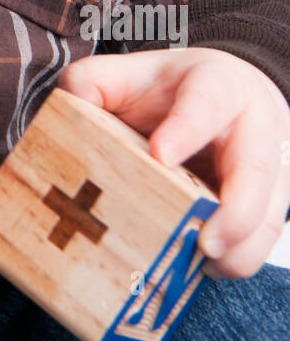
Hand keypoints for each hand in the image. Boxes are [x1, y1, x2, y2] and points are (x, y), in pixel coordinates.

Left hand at [57, 46, 289, 278]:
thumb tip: (71, 103)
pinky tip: (204, 267)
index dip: (187, 127)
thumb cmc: (173, 91)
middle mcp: (256, 124)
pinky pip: (265, 236)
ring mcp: (272, 166)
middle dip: (236, 209)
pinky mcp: (273, 201)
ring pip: (271, 210)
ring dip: (242, 246)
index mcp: (219, 83)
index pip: (210, 99)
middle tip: (204, 242)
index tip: (160, 156)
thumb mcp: (132, 73)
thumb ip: (94, 81)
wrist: (232, 95)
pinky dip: (239, 257)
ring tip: (203, 266)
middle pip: (257, 166)